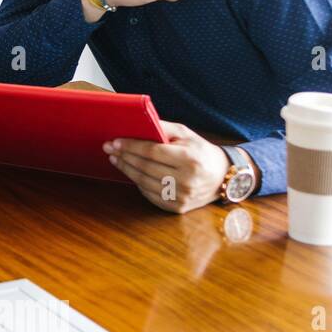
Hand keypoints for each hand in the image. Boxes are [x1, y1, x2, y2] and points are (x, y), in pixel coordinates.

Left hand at [103, 121, 232, 213]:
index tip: (115, 142)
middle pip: (145, 167)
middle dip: (124, 157)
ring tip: (116, 159)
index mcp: (189, 159)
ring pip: (144, 182)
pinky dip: (137, 183)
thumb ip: (163, 128)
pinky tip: (130, 172)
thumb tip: (137, 123)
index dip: (131, 147)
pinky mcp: (177, 207)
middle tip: (109, 148)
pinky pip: (150, 194)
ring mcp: (181, 197)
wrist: (222, 177)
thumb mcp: (186, 134)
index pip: (152, 152)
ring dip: (126, 169)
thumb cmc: (201, 152)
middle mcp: (186, 180)